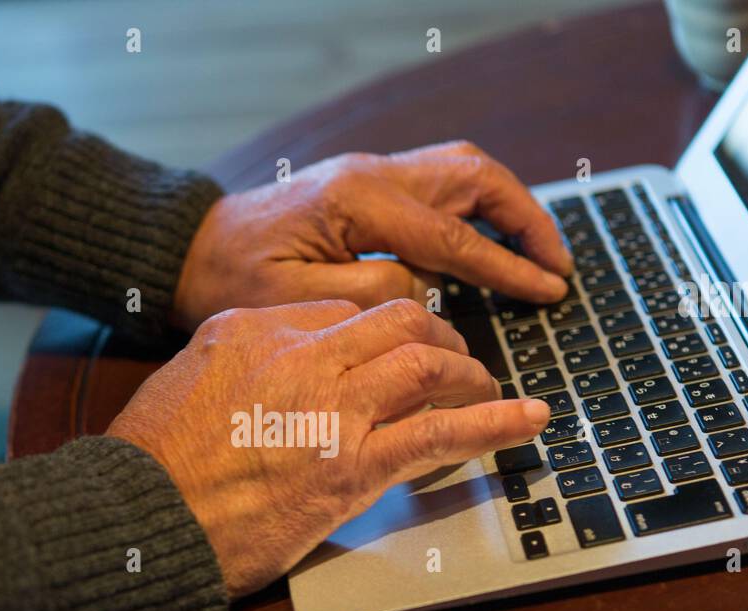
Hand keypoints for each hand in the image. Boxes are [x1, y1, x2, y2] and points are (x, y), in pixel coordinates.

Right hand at [107, 298, 551, 597]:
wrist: (141, 518)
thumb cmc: (152, 461)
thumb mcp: (187, 377)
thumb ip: (242, 355)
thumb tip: (286, 357)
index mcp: (256, 326)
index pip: (345, 312)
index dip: (386, 329)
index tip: (401, 347)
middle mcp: (301, 355)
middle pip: (399, 320)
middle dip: (440, 334)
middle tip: (456, 357)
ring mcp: (332, 409)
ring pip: (428, 362)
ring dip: (469, 371)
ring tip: (490, 387)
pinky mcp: (352, 468)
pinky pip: (439, 433)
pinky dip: (494, 423)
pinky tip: (530, 419)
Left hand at [172, 140, 573, 333]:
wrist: (190, 249)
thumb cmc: (230, 279)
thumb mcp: (294, 302)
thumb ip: (369, 294)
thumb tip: (427, 291)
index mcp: (358, 200)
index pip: (453, 236)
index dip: (508, 268)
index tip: (549, 290)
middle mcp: (370, 174)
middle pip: (473, 176)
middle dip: (525, 218)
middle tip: (557, 265)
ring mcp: (368, 174)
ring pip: (461, 171)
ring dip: (506, 208)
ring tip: (535, 254)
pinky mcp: (363, 187)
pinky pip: (437, 187)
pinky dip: (475, 211)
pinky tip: (486, 246)